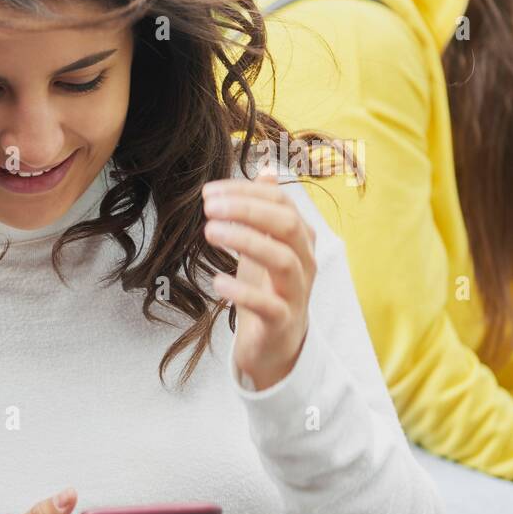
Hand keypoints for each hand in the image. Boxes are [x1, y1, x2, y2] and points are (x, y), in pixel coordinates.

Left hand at [202, 169, 315, 390]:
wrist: (275, 342)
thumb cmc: (268, 288)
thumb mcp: (264, 245)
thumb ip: (265, 211)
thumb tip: (266, 171)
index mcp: (299, 239)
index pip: (280, 204)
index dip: (246, 193)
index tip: (208, 192)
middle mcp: (304, 261)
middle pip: (286, 225)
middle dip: (248, 210)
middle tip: (208, 207)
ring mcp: (296, 292)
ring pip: (282, 259)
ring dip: (245, 241)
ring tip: (209, 232)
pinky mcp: (282, 321)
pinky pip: (269, 305)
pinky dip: (243, 292)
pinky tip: (217, 282)